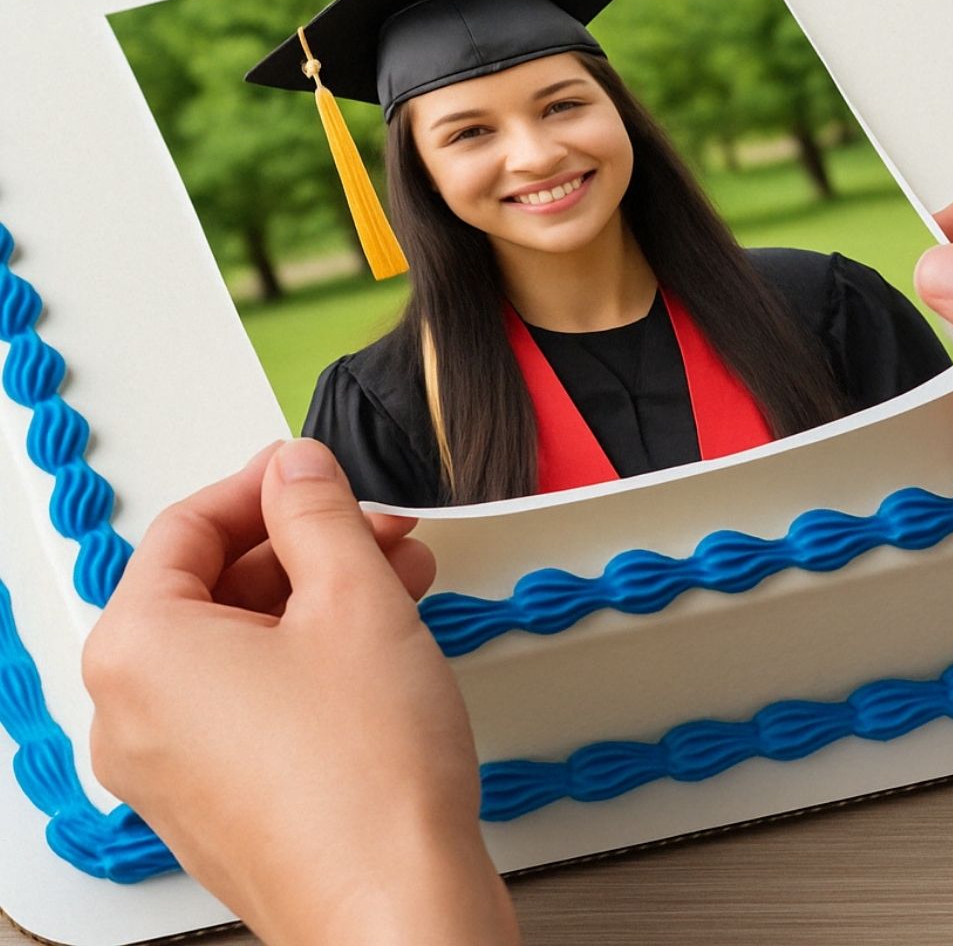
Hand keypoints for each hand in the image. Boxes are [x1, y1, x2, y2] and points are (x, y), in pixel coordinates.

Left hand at [83, 438, 520, 945]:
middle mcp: (136, 712)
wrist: (400, 910)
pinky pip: (254, 695)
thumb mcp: (352, 597)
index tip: (315, 472)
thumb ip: (317, 510)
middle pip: (215, 585)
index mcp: (139, 651)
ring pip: (243, 641)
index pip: (187, 527)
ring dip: (322, 597)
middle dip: (308, 545)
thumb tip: (295, 467)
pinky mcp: (220, 797)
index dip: (264, 485)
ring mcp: (173, 764)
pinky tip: (382, 641)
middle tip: (376, 531)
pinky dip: (312, 655)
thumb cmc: (367, 779)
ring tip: (400, 582)